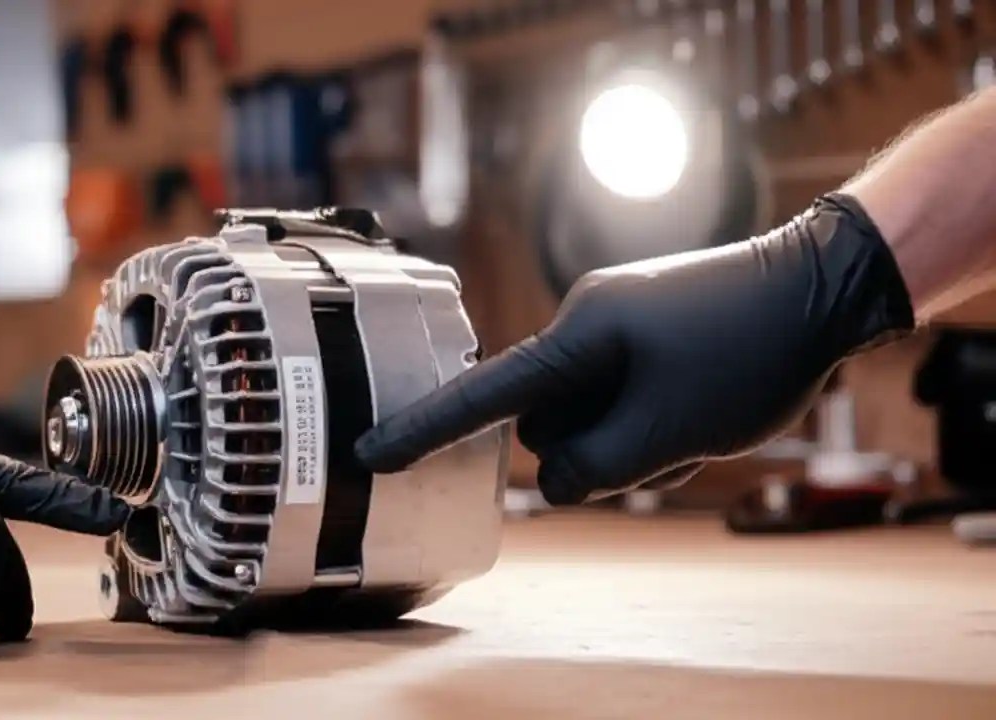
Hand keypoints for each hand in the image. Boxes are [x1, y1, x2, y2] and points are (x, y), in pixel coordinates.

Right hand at [356, 195, 915, 503]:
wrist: (826, 286)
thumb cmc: (749, 355)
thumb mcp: (672, 431)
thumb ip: (597, 466)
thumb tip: (558, 478)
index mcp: (580, 335)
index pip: (485, 394)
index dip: (425, 429)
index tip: (371, 451)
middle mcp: (585, 325)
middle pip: (549, 421)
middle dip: (592, 450)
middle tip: (664, 444)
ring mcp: (616, 328)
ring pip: (589, 416)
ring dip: (629, 441)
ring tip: (694, 425)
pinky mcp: (644, 336)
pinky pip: (621, 399)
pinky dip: (651, 425)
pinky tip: (701, 415)